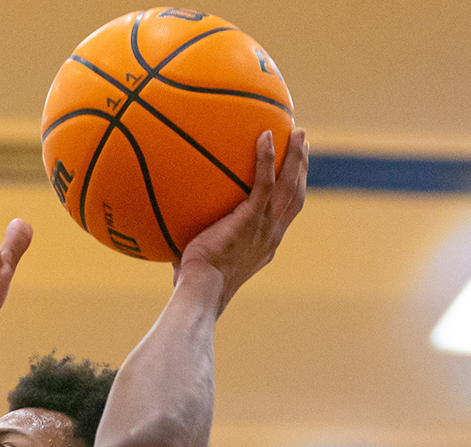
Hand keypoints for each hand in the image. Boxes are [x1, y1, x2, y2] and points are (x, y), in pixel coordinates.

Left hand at [174, 128, 306, 313]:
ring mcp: (265, 227)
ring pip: (290, 186)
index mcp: (265, 244)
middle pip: (296, 195)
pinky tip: (265, 136)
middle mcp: (272, 235)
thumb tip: (168, 231)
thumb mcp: (200, 260)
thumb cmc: (195, 282)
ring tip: (298, 133)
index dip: (292, 192)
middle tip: (302, 145)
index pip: (285, 214)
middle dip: (302, 169)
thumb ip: (193, 242)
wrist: (203, 289)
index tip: (292, 175)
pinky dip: (267, 158)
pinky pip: (265, 182)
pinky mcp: (252, 219)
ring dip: (297, 158)